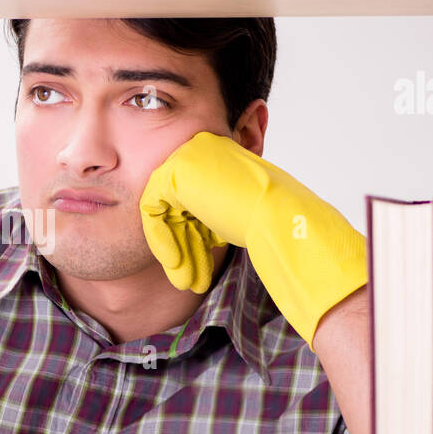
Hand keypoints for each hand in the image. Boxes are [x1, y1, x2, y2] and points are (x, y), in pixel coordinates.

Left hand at [138, 131, 366, 351]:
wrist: (281, 216)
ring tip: (185, 282)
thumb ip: (207, 216)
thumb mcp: (231, 216)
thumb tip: (185, 232)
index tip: (200, 267)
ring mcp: (187, 155)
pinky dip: (159, 238)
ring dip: (174, 249)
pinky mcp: (174, 169)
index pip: (193, 201)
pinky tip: (174, 264)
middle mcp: (201, 150)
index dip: (194, 238)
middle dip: (184, 248)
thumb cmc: (269, 222)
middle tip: (188, 282)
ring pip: (165, 211)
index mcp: (219, 157)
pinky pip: (151, 208)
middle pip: (178, 208)